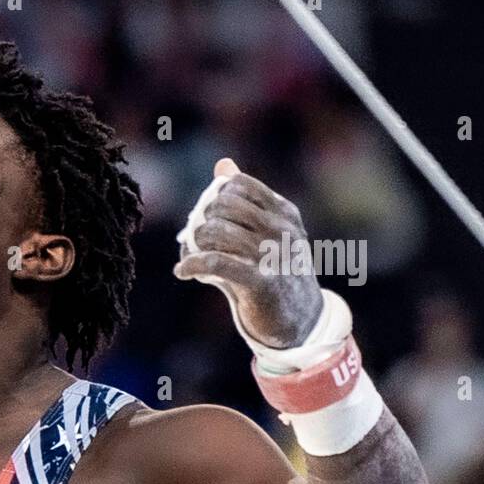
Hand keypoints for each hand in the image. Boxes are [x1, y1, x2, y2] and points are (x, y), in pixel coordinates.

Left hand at [174, 158, 322, 348]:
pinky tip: (182, 271)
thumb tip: (223, 164)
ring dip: (195, 244)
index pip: (240, 185)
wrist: (300, 319)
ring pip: (216, 232)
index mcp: (284, 212)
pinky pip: (216, 262)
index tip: (208, 214)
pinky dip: (192, 265)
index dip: (215, 197)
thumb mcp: (267, 231)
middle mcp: (281, 229)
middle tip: (196, 236)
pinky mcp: (260, 282)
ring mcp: (272, 254)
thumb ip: (246, 200)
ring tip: (191, 256)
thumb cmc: (277, 270)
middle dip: (202, 219)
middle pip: (224, 205)